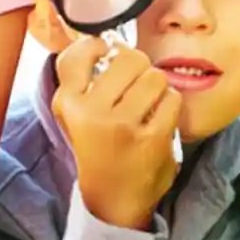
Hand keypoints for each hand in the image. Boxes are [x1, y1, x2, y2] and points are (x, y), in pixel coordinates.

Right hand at [52, 36, 181, 229]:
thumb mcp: (77, 113)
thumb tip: (110, 41)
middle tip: (135, 88)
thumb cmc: (99, 146)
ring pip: (155, 76)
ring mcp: (122, 126)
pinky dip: (170, 107)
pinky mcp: (151, 138)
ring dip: (158, 89)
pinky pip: (172, 99)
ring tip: (146, 109)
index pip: (77, 53)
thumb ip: (86, 78)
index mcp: (68, 102)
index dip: (99, 46)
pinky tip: (157, 123)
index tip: (107, 53)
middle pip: (130, 58)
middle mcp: (90, 112)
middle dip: (140, 68)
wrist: (113, 199)